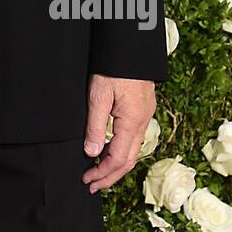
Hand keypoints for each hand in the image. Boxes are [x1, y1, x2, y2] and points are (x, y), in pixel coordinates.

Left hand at [82, 74, 155, 193]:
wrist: (129, 46)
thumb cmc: (112, 67)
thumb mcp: (98, 96)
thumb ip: (95, 126)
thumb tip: (91, 153)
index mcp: (133, 122)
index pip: (119, 159)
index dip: (102, 173)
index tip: (86, 180)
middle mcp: (143, 122)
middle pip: (129, 160)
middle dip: (110, 176)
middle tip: (91, 185)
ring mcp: (145, 116)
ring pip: (133, 150)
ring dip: (115, 165)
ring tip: (97, 172)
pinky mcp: (142, 109)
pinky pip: (133, 138)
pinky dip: (120, 150)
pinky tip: (108, 150)